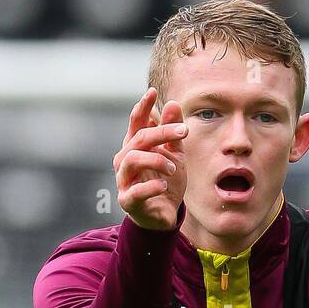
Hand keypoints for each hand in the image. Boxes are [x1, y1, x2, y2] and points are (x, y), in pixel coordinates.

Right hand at [113, 87, 187, 230]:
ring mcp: (124, 181)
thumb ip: (173, 133)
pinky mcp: (128, 201)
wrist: (164, 216)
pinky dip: (151, 186)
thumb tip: (173, 103)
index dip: (142, 107)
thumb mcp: (175, 155)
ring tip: (173, 168)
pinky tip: (163, 185)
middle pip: (139, 138)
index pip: (136, 123)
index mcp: (135, 147)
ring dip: (156, 160)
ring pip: (132, 160)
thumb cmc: (166, 182)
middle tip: (184, 132)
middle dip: (162, 132)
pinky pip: (135, 191)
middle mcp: (124, 161)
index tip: (153, 92)